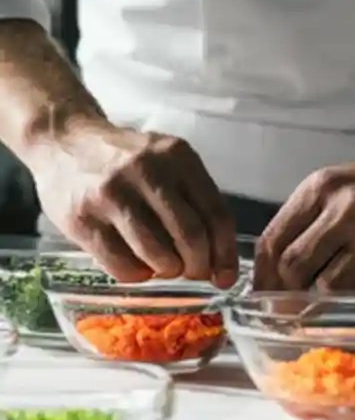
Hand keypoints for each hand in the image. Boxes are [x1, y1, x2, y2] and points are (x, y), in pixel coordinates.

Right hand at [26, 120, 238, 285]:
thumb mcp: (168, 163)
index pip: (217, 214)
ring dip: (169, 271)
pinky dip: (138, 275)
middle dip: (199, 266)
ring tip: (166, 267)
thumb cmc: (126, 161)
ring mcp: (112, 194)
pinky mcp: (82, 218)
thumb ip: (196, 199)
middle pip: (191, 236)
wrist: (63, 143)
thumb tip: (221, 260)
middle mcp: (147, 172)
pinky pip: (121, 264)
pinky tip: (138, 266)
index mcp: (178, 157)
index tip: (226, 276)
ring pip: (158, 254)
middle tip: (195, 273)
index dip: (226, 253)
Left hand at [253, 158, 354, 290]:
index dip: (262, 276)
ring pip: (329, 286)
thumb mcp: (338, 188)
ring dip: (324, 298)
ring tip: (328, 298)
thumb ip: (305, 222)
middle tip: (292, 306)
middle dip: (289, 292)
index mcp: (322, 187)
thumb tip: (271, 275)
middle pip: (295, 267)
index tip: (262, 296)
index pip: (274, 240)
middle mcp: (348, 209)